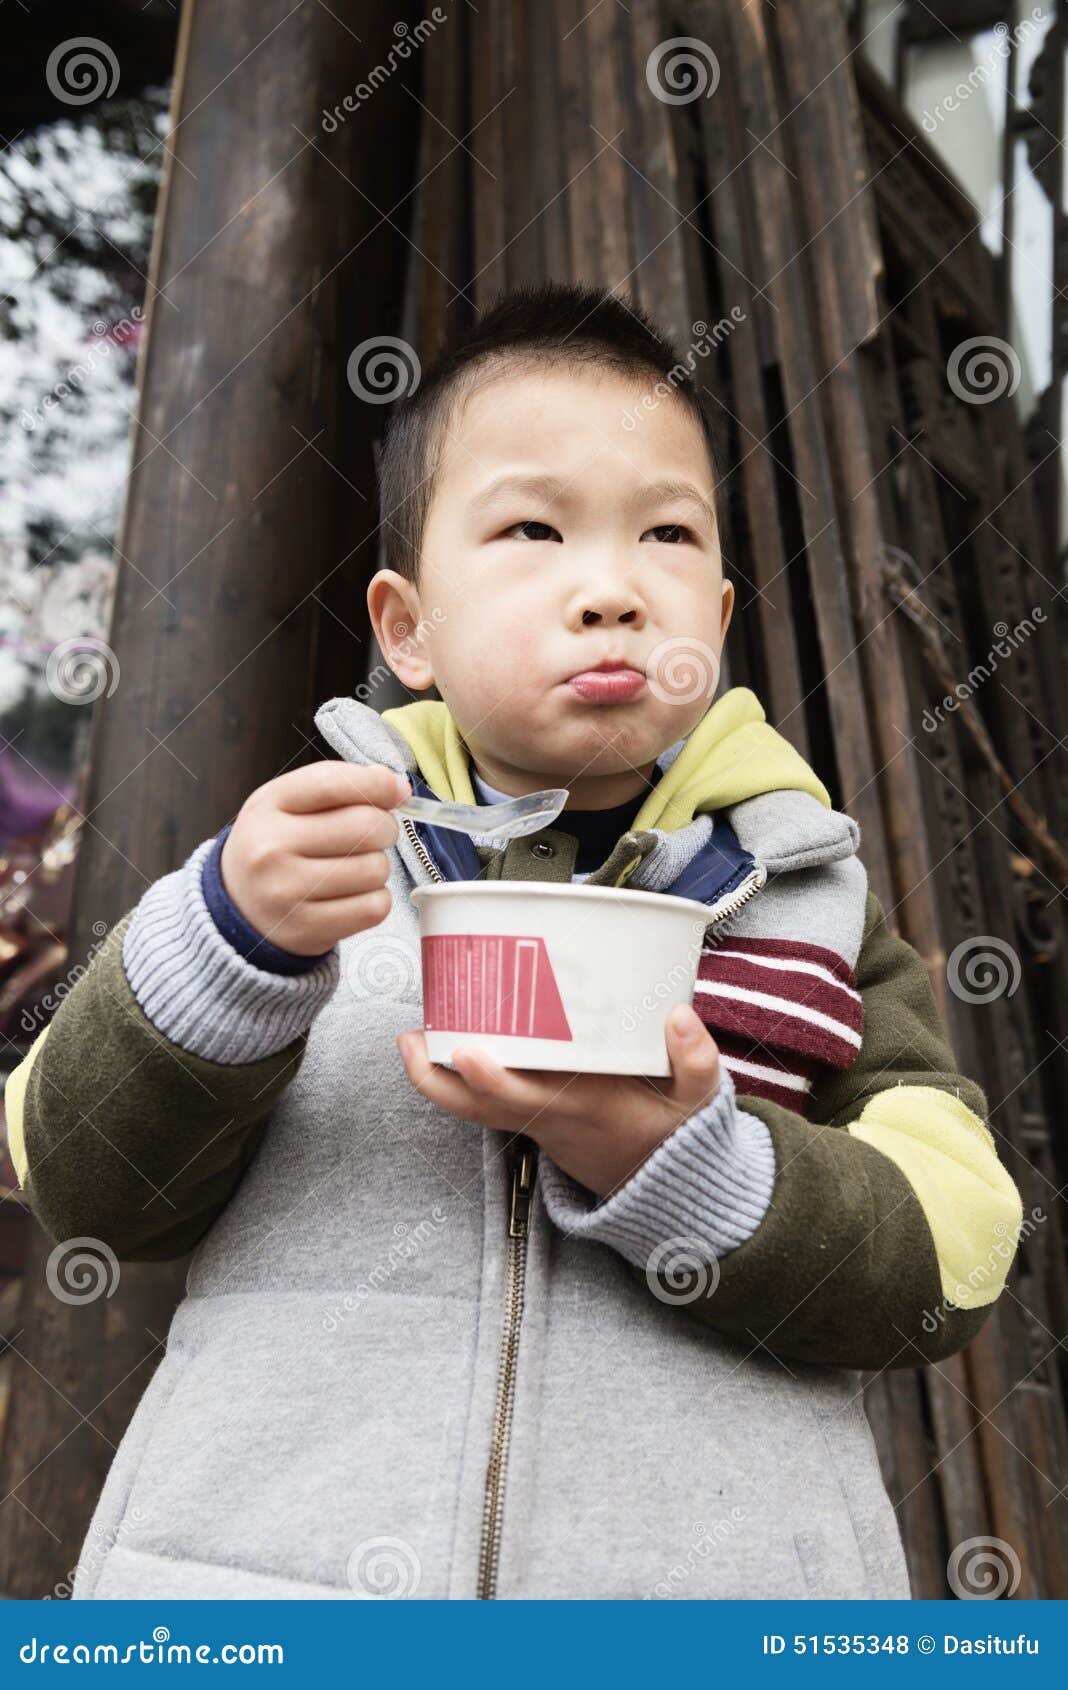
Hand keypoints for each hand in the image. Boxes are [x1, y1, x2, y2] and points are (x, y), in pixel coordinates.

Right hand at [220, 761, 410, 954]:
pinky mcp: (307, 929)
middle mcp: (272, 848)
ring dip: (378, 866)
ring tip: (356, 866)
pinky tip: (354, 894)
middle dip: (386, 827)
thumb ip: (339, 786)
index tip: (396, 790)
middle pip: (365, 826)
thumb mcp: (287, 804)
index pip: (333, 783)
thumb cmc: (273, 847)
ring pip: (375, 869)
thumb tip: (398, 787)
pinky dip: (376, 899)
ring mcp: (287, 892)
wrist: (238, 908)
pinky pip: (374, 907)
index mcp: (268, 806)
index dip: (377, 784)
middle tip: (376, 834)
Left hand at [396, 1002, 721, 1197]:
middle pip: (478, 1107)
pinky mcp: (532, 1120)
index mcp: (585, 1105)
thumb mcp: (700, 1102)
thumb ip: (696, 1060)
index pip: (528, 1097)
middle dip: (436, 1078)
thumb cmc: (676, 1133)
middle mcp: (549, 1115)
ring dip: (434, 1080)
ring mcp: (535, 1121)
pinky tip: (443, 1044)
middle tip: (410, 1037)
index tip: (466, 1052)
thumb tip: (679, 1014)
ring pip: (470, 1110)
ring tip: (411, 1040)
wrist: (664, 1189)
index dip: (492, 1079)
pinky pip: (482, 1107)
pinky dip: (456, 1082)